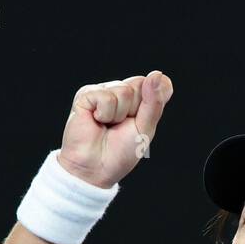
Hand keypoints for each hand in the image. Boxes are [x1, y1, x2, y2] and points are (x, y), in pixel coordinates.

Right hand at [57, 72, 173, 189]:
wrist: (94, 169)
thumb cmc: (119, 153)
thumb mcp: (145, 128)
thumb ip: (154, 102)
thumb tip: (157, 74)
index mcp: (137, 99)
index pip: (154, 85)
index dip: (152, 103)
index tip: (139, 122)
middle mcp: (120, 91)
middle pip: (139, 84)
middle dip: (134, 110)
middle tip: (120, 126)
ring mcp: (102, 91)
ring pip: (123, 91)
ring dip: (118, 115)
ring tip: (106, 126)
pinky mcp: (86, 94)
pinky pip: (106, 97)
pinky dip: (104, 114)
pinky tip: (95, 122)